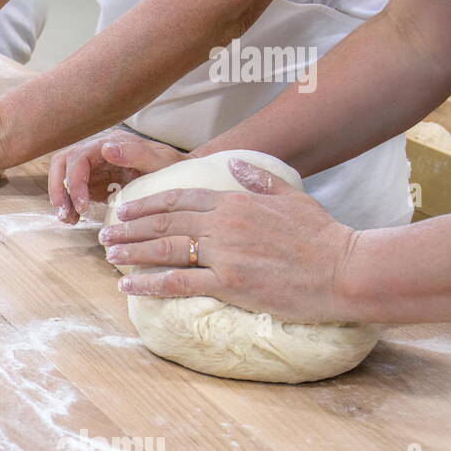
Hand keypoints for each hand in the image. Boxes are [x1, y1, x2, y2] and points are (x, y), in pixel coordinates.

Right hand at [48, 130, 185, 224]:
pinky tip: (76, 219)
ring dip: (61, 197)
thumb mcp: (162, 162)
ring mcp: (96, 167)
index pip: (79, 157)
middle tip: (65, 214)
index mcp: (112, 142)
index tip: (82, 206)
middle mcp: (99, 151)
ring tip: (69, 219)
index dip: (74, 181)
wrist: (184, 180)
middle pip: (63, 163)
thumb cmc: (176, 170)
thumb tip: (106, 148)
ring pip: (64, 176)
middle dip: (59, 188)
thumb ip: (137, 154)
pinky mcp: (96, 182)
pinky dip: (71, 204)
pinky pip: (74, 190)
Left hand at [99, 158, 359, 322]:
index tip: (126, 208)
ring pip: (165, 249)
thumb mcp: (291, 196)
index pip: (180, 197)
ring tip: (109, 254)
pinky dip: (149, 283)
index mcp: (235, 201)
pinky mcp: (229, 284)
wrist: (344, 269)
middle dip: (130, 227)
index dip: (148, 202)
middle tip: (105, 232)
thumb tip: (232, 164)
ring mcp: (225, 255)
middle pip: (165, 221)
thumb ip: (258, 179)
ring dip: (132, 251)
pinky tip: (127, 285)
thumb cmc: (322, 235)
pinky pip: (179, 282)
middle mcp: (224, 224)